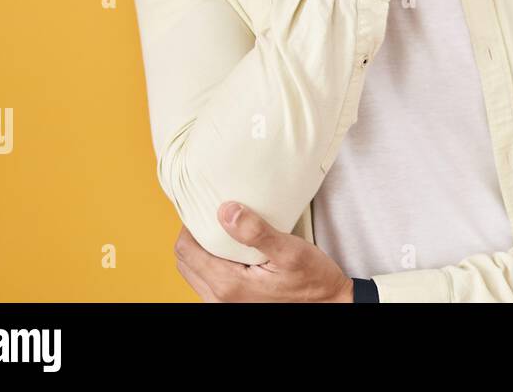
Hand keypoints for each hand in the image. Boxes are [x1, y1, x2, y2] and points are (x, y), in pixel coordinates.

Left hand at [173, 201, 353, 302]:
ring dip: (201, 250)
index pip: (186, 250)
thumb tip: (226, 210)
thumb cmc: (312, 279)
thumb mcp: (289, 251)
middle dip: (193, 236)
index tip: (206, 207)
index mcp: (228, 284)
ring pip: (193, 272)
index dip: (190, 225)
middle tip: (213, 216)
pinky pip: (206, 281)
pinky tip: (233, 250)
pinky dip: (211, 262)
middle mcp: (219, 298)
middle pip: (184, 261)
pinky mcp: (232, 304)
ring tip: (223, 231)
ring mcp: (223, 304)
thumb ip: (256, 232)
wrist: (328, 304)